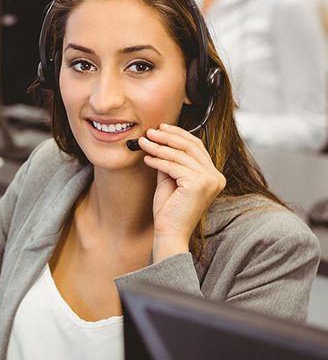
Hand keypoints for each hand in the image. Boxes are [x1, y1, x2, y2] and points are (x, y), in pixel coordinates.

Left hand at [138, 124, 225, 261]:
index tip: (161, 127)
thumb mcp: (171, 179)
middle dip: (168, 136)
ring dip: (158, 147)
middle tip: (150, 132)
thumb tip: (159, 140)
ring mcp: (210, 181)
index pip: (197, 147)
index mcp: (214, 176)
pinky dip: (157, 161)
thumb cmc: (170, 210)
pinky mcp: (198, 185)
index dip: (179, 134)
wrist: (170, 232)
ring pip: (179, 155)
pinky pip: (173, 166)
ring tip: (143, 143)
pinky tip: (146, 158)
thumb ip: (170, 161)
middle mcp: (216, 177)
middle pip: (190, 147)